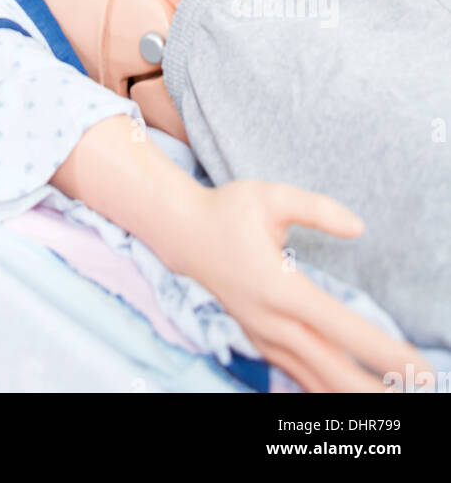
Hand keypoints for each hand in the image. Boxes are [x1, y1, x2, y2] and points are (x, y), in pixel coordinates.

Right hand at [186, 180, 431, 392]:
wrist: (181, 233)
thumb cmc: (227, 210)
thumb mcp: (270, 195)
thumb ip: (316, 208)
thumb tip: (359, 227)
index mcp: (279, 287)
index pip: (340, 327)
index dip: (382, 350)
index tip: (416, 367)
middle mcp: (271, 321)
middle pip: (332, 369)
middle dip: (376, 388)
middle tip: (420, 392)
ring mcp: (263, 337)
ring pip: (314, 381)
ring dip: (353, 395)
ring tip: (391, 404)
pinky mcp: (260, 341)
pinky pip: (297, 377)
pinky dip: (324, 392)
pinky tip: (347, 399)